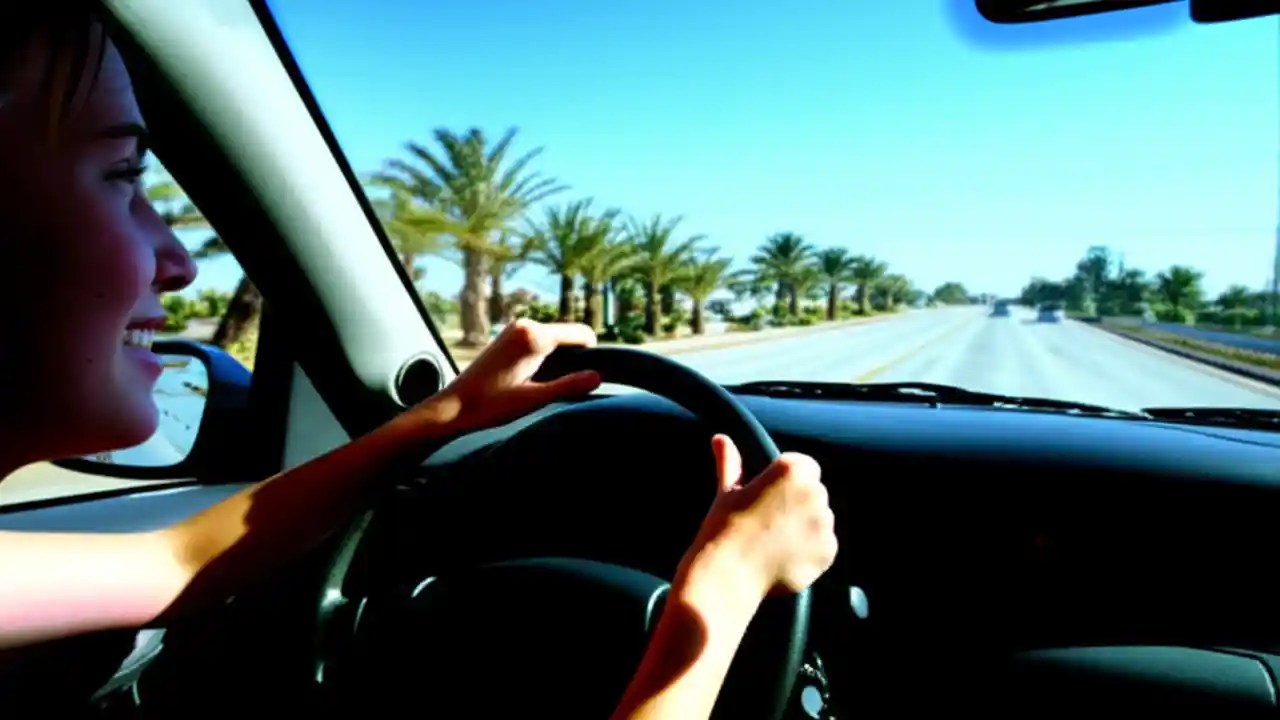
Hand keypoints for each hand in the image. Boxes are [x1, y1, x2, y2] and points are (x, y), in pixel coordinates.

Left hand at [425, 319, 601, 433]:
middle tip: (559, 389)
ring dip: (559, 361)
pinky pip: (541, 342)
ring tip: (542, 386)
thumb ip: (568, 386)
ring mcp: (515, 329)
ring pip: (556, 340)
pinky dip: (546, 359)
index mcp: (533, 336)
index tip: (586, 380)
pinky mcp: (509, 338)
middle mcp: (525, 325)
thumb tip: (598, 377)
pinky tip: (531, 381)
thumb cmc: (489, 405)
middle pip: (569, 336)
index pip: (582, 334)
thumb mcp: (533, 400)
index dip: (592, 356)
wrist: (453, 407)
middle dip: (574, 359)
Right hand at [677, 435, 837, 606]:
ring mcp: (824, 523)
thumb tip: (720, 438)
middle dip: (798, 504)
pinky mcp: (828, 551)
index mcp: (792, 470)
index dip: (786, 483)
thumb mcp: (727, 491)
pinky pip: (824, 546)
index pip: (804, 467)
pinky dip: (810, 552)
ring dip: (805, 528)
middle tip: (769, 522)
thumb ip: (730, 461)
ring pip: (820, 520)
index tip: (769, 499)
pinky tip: (784, 557)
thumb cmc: (724, 528)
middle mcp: (814, 492)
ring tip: (774, 542)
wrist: (728, 574)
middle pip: (814, 493)